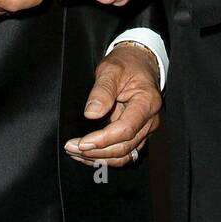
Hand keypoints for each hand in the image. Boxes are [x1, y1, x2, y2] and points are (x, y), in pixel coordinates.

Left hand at [64, 44, 161, 166]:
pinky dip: (105, 157)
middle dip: (96, 152)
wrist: (139, 63)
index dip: (103, 139)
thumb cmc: (126, 64)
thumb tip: (91, 113)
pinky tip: (87, 154)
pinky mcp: (137, 134)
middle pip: (124, 147)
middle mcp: (150, 120)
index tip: (82, 142)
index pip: (126, 129)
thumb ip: (102, 91)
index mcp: (147, 102)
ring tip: (75, 153)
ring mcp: (145, 129)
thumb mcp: (111, 69)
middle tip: (71, 147)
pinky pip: (123, 152)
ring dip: (99, 158)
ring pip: (124, 155)